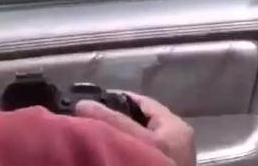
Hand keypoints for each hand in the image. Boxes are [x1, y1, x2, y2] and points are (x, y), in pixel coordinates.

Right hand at [75, 92, 195, 165]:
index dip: (117, 98)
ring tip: (87, 135)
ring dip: (112, 139)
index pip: (143, 102)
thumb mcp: (138, 141)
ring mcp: (162, 160)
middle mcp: (172, 142)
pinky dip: (118, 152)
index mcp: (175, 127)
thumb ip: (113, 122)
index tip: (90, 99)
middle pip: (136, 122)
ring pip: (131, 141)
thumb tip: (82, 105)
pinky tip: (101, 153)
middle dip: (111, 120)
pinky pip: (132, 155)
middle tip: (84, 119)